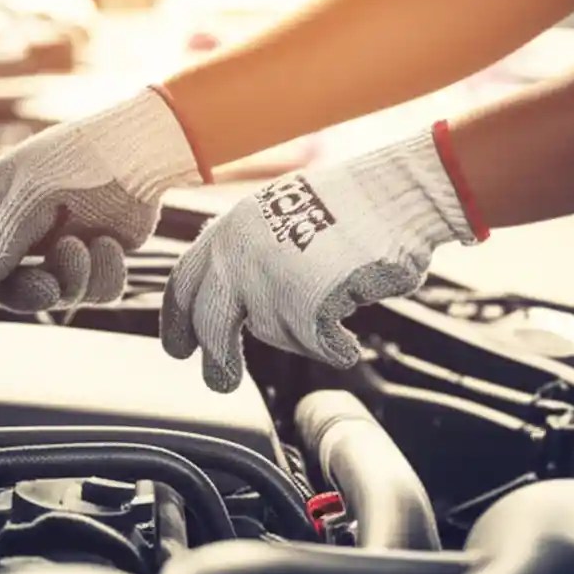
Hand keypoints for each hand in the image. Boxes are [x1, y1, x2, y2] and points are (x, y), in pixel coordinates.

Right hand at [0, 87, 201, 313]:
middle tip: (49, 286)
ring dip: (74, 279)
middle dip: (29, 292)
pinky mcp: (96, 258)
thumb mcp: (30, 195)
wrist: (145, 152)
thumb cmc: (80, 158)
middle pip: (7, 288)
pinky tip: (113, 245)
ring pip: (54, 295)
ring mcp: (58, 246)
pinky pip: (94, 292)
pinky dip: (105, 275)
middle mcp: (21, 230)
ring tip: (90, 245)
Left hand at [161, 125, 483, 391]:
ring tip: (331, 299)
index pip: (183, 285)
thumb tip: (219, 300)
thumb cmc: (346, 203)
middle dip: (218, 362)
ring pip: (275, 335)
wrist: (395, 190)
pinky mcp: (308, 302)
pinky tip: (348, 334)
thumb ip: (240, 253)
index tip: (178, 349)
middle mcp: (238, 255)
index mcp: (226, 230)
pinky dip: (336, 347)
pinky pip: (317, 346)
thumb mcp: (272, 215)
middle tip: (222, 383)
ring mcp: (270, 279)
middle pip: (212, 325)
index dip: (178, 323)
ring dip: (303, 332)